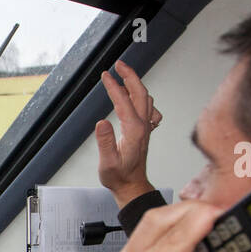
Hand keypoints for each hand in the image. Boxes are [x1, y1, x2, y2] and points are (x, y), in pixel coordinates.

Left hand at [87, 201, 250, 251]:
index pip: (175, 238)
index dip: (201, 220)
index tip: (223, 213)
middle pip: (160, 218)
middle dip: (193, 210)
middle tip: (221, 215)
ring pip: (151, 218)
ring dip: (180, 212)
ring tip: (208, 219)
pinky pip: (147, 228)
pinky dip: (170, 222)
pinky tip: (188, 230)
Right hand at [94, 60, 162, 208]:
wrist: (132, 186)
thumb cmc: (120, 177)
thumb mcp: (107, 163)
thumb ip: (105, 142)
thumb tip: (102, 123)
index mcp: (134, 131)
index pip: (123, 101)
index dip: (113, 86)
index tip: (105, 76)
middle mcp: (143, 126)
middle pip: (140, 93)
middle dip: (129, 76)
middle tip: (119, 65)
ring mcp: (145, 128)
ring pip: (145, 98)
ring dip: (135, 84)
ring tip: (124, 75)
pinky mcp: (145, 131)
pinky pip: (148, 108)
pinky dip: (142, 97)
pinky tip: (136, 98)